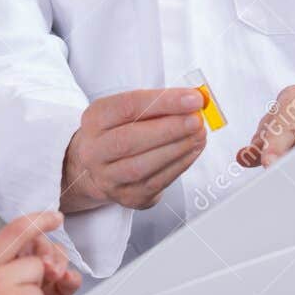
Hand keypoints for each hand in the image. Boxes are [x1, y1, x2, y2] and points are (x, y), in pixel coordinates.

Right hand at [60, 87, 207, 213]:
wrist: (98, 168)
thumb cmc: (120, 131)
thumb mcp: (129, 111)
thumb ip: (158, 105)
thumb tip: (193, 101)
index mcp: (95, 120)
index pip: (127, 107)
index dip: (163, 102)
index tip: (192, 98)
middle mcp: (95, 150)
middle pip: (130, 140)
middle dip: (170, 128)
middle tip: (197, 119)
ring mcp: (108, 177)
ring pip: (141, 166)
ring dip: (177, 149)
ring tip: (199, 134)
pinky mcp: (128, 196)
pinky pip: (156, 183)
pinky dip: (179, 164)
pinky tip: (192, 150)